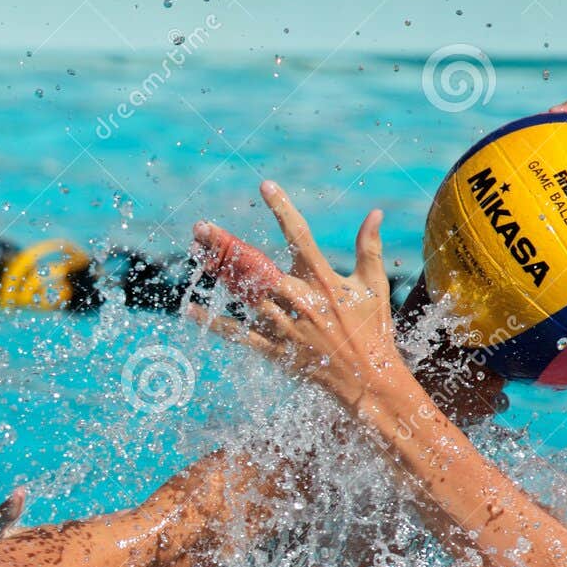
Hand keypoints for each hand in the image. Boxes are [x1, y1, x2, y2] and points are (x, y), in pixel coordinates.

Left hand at [188, 181, 411, 412]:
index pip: (300, 236)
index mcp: (324, 281)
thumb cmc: (374, 331)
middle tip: (201, 227)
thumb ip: (369, 248)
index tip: (265, 185)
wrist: (369, 381)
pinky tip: (192, 309)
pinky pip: (240, 335)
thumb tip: (375, 212)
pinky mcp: (276, 351)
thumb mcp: (374, 286)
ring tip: (196, 254)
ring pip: (244, 295)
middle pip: (257, 266)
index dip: (282, 209)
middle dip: (227, 246)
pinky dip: (215, 322)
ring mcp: (286, 327)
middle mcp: (301, 301)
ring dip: (218, 274)